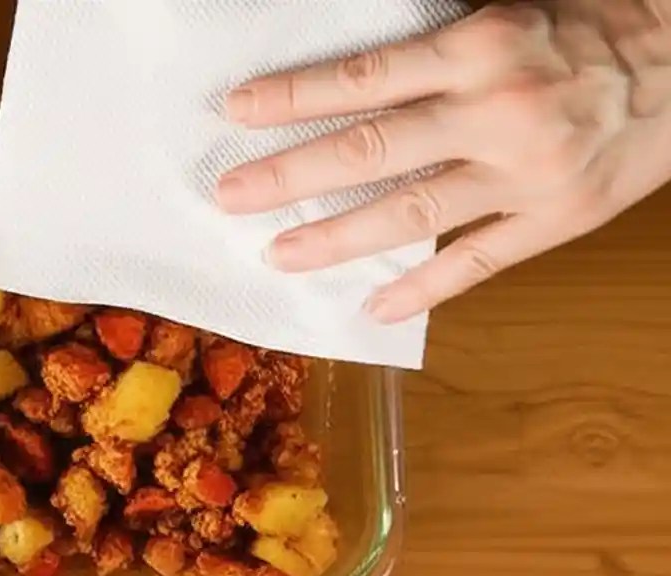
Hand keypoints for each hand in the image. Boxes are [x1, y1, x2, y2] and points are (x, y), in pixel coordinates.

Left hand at [216, 0, 670, 322]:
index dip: (293, 98)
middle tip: (231, 195)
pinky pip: (478, 262)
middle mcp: (495, 113)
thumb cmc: (585, 28)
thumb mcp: (499, 17)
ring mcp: (526, 174)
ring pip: (410, 215)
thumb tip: (344, 85)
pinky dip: (422, 288)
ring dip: (336, 239)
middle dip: (290, 176)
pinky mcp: (558, 219)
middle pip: (370, 153)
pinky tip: (373, 306)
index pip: (361, 79)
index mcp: (478, 50)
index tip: (238, 111)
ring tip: (278, 254)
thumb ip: (427, 54)